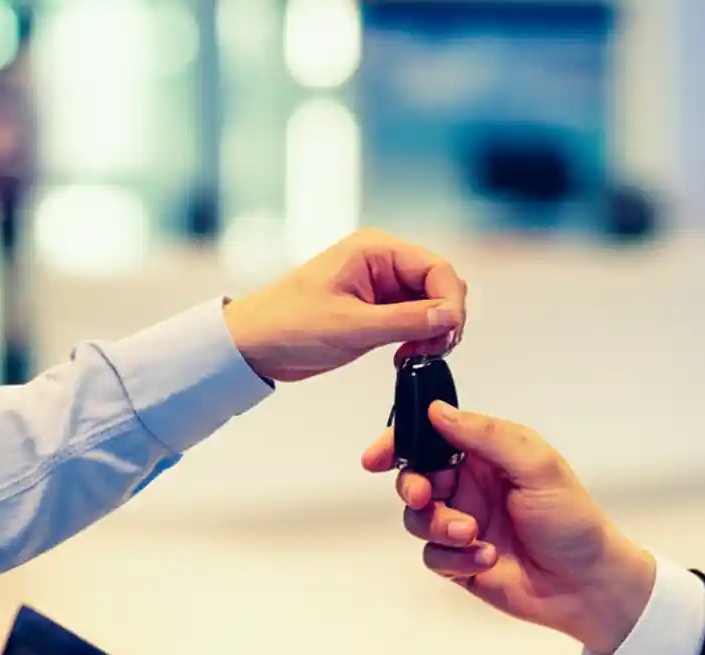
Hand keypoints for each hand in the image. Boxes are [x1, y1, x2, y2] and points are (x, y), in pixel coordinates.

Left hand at [224, 229, 465, 381]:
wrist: (254, 344)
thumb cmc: (288, 324)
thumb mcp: (351, 326)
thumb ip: (406, 320)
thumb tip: (450, 316)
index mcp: (376, 250)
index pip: (437, 268)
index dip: (451, 301)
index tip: (449, 333)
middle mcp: (383, 262)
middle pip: (440, 285)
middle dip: (445, 318)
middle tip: (432, 350)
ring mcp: (382, 286)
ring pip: (432, 305)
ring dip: (433, 332)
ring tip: (416, 355)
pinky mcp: (378, 309)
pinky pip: (416, 320)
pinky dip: (420, 339)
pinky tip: (406, 355)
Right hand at [362, 403, 656, 654]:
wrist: (588, 586)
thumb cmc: (572, 519)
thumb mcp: (537, 465)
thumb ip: (487, 435)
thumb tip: (439, 411)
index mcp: (486, 454)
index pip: (432, 436)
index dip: (400, 441)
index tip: (378, 456)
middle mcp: (470, 486)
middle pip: (415, 477)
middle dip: (412, 486)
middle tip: (424, 497)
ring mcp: (463, 524)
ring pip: (418, 519)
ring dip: (439, 526)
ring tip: (472, 535)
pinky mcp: (460, 562)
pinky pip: (433, 556)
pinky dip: (455, 558)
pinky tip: (486, 559)